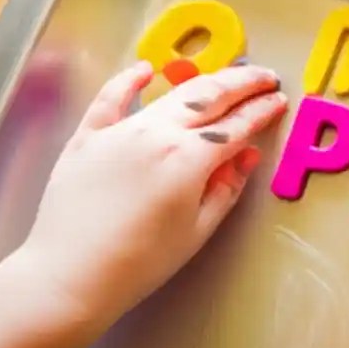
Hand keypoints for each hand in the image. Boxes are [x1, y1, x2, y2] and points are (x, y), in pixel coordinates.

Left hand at [20, 62, 287, 326]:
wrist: (69, 276)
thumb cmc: (141, 262)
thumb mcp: (198, 230)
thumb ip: (227, 188)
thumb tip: (247, 156)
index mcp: (189, 158)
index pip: (237, 126)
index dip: (262, 111)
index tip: (279, 101)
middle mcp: (157, 133)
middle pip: (209, 96)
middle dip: (242, 83)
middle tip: (264, 76)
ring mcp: (120, 130)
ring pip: (170, 94)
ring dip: (204, 80)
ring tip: (225, 75)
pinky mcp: (87, 136)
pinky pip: (111, 98)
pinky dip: (129, 80)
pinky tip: (146, 70)